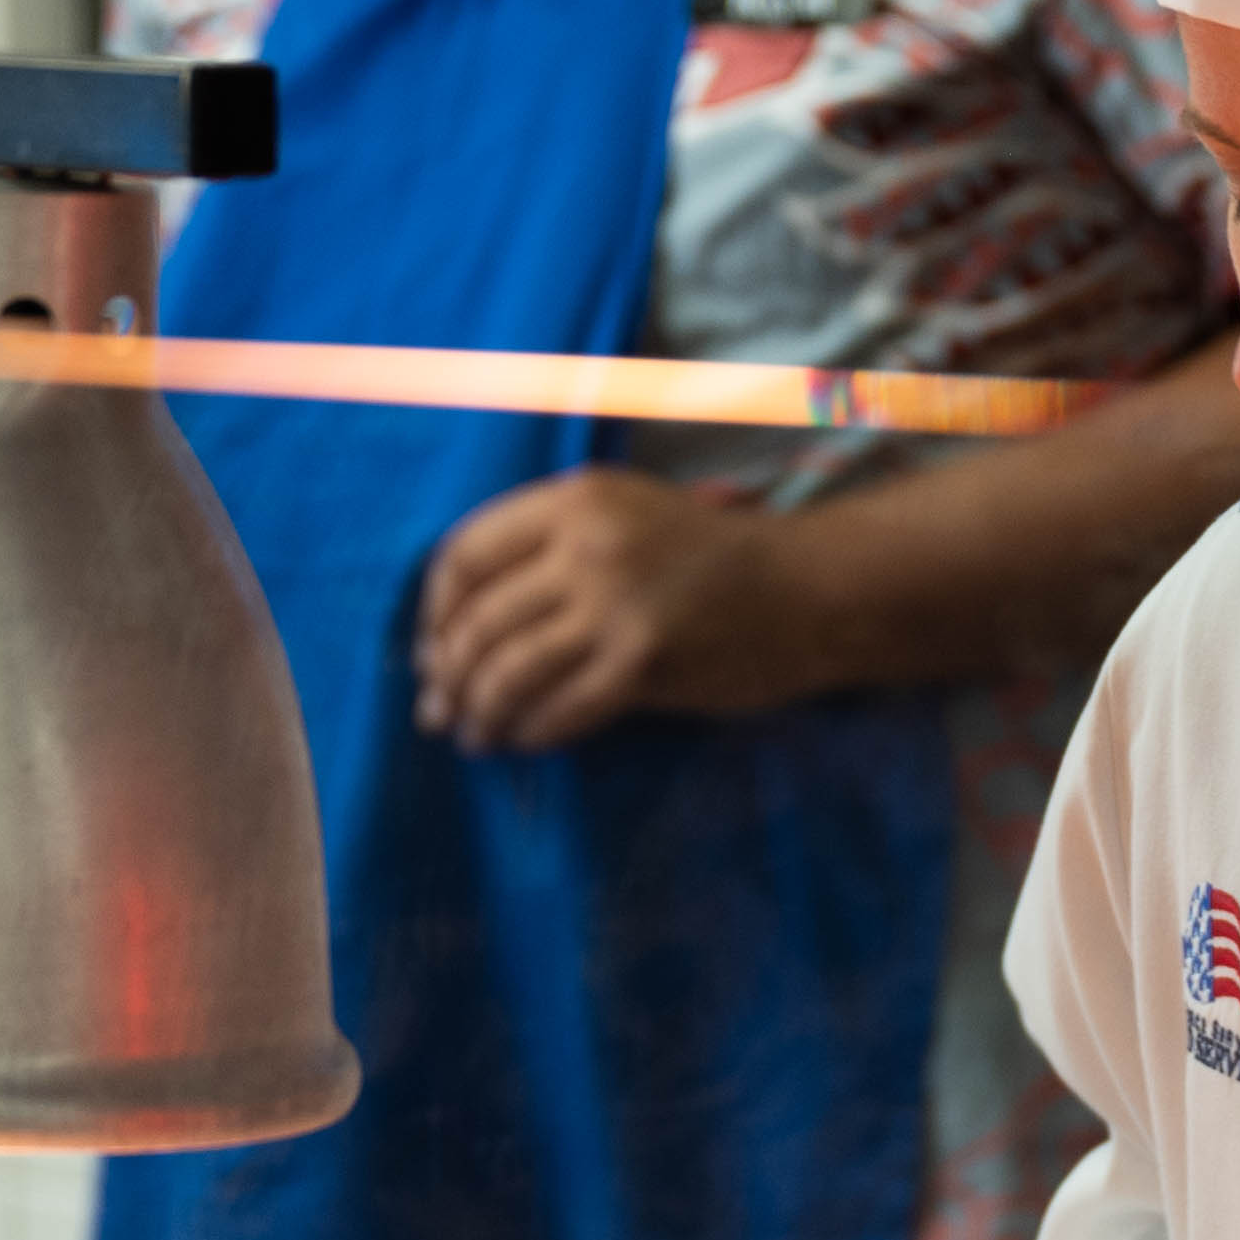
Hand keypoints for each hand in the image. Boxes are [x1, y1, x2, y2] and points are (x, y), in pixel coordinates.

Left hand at [413, 468, 804, 750]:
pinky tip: (525, 740)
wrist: (808, 588)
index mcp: (574, 499)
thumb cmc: (712, 559)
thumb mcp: (626, 518)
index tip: (431, 652)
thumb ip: (552, 548)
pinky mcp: (644, 660)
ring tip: (476, 737)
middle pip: (478, 621)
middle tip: (440, 714)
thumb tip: (462, 622)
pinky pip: (558, 708)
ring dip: (480, 713)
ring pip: (508, 669)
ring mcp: (616, 601)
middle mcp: (587, 542)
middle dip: (448, 678)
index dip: (434, 614)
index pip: (463, 555)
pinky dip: (530, 732)